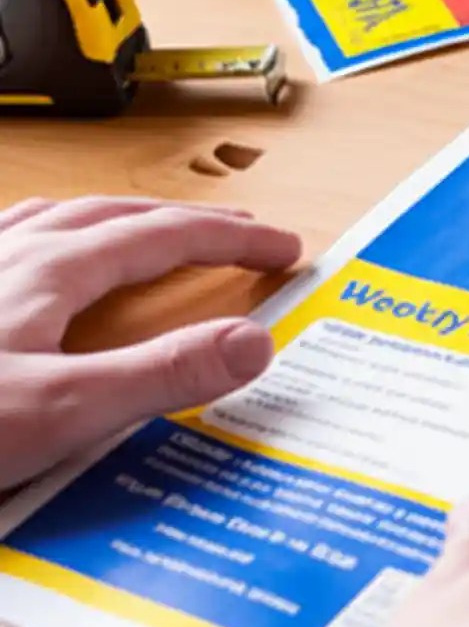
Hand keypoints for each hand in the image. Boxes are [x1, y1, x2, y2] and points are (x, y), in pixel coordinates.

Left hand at [0, 196, 301, 489]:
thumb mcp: (62, 409)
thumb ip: (161, 374)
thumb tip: (255, 342)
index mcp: (50, 270)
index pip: (164, 237)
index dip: (231, 240)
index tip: (283, 248)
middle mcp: (10, 254)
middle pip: (116, 218)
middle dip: (187, 222)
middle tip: (240, 231)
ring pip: (60, 221)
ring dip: (122, 220)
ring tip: (152, 228)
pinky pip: (11, 239)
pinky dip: (53, 235)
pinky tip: (42, 254)